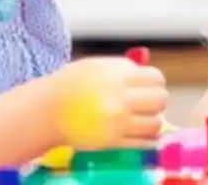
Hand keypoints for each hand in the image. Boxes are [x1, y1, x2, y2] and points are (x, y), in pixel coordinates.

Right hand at [50, 56, 167, 148]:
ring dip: (150, 122)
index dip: (154, 83)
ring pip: (155, 123)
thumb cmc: (71, 85)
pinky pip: (143, 143)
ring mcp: (117, 121)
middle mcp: (120, 96)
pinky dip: (143, 139)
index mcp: (118, 74)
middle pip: (161, 100)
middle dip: (155, 102)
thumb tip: (147, 64)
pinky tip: (133, 133)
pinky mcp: (113, 142)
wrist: (46, 110)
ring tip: (138, 120)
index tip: (147, 88)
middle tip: (145, 104)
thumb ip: (125, 67)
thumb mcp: (98, 66)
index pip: (157, 78)